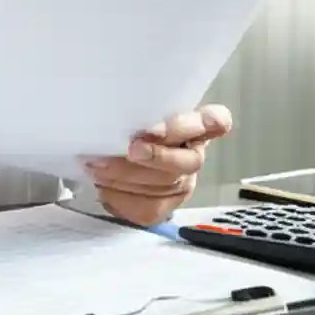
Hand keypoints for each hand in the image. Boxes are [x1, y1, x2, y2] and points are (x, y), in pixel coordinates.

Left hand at [85, 104, 233, 226]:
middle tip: (129, 150)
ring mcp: (183, 184)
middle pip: (188, 161)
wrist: (119, 160)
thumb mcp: (137, 112)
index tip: (155, 129)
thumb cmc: (131, 128)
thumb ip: (139, 109)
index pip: (216, 121)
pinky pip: (148, 208)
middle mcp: (194, 155)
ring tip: (98, 166)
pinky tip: (104, 187)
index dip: (190, 127)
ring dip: (127, 177)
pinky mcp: (165, 207)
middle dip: (156, 157)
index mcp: (197, 125)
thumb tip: (111, 106)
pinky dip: (121, 197)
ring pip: (164, 186)